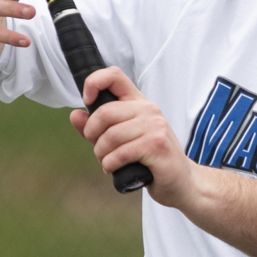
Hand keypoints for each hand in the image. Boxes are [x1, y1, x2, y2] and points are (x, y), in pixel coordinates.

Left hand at [70, 67, 197, 207]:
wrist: (181, 181)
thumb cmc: (149, 159)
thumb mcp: (120, 140)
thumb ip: (97, 127)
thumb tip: (75, 115)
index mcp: (139, 102)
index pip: (115, 75)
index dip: (94, 82)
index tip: (87, 101)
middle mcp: (148, 110)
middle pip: (104, 113)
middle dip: (92, 135)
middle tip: (98, 149)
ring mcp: (155, 127)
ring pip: (110, 136)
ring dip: (101, 155)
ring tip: (108, 162)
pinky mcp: (157, 146)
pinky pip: (121, 153)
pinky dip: (110, 165)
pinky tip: (115, 169)